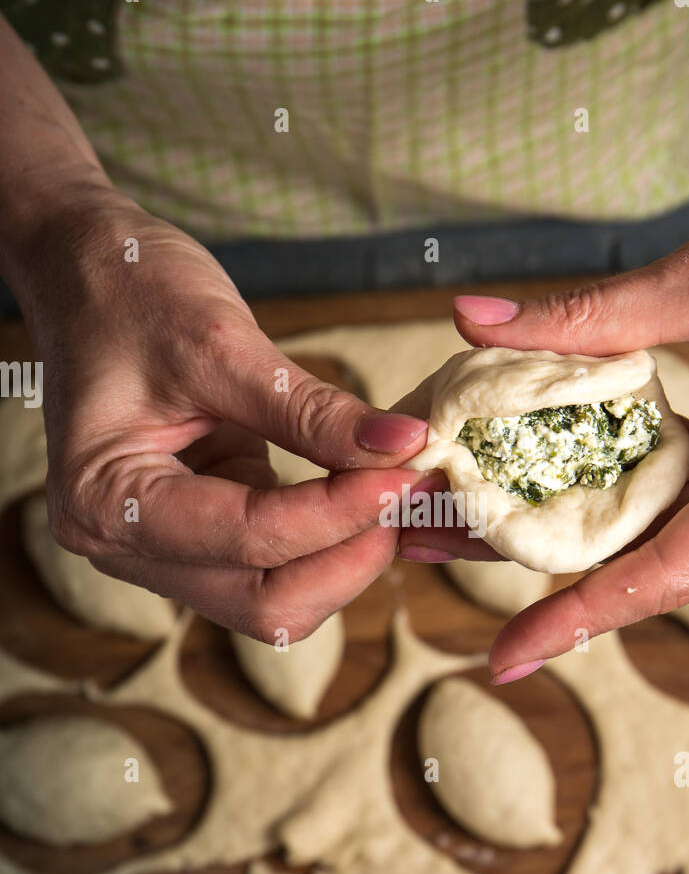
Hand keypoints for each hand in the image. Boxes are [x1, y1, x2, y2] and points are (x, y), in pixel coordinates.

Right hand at [17, 189, 429, 638]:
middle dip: (349, 555)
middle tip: (415, 493)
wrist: (88, 272)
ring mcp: (162, 548)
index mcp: (106, 502)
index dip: (338, 513)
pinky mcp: (201, 531)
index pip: (247, 539)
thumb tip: (402, 444)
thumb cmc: (129, 292)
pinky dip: (330, 538)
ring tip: (401, 491)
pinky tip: (370, 491)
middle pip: (265, 602)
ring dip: (346, 556)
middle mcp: (124, 545)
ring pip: (277, 600)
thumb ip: (310, 409)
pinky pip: (276, 564)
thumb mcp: (221, 343)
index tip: (406, 472)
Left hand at [447, 162, 688, 680]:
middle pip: (652, 547)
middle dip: (538, 546)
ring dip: (572, 507)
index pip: (669, 571)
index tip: (505, 659)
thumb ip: (594, 313)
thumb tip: (472, 321)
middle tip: (426, 538)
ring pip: (667, 519)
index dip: (578, 616)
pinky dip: (627, 475)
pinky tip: (547, 464)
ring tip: (460, 499)